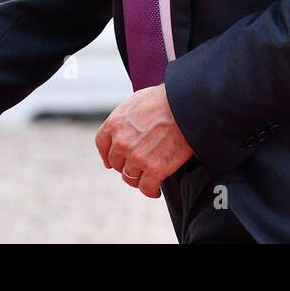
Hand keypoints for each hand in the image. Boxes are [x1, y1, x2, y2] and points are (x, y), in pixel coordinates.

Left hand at [95, 84, 193, 198]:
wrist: (186, 105)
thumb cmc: (166, 99)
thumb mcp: (137, 101)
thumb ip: (126, 118)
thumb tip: (126, 128)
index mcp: (115, 124)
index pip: (102, 145)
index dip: (108, 155)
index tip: (113, 161)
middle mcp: (121, 143)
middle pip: (117, 164)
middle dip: (127, 165)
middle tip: (139, 166)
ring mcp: (137, 157)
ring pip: (130, 177)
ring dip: (139, 179)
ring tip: (149, 178)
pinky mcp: (155, 168)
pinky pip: (147, 188)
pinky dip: (151, 191)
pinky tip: (156, 190)